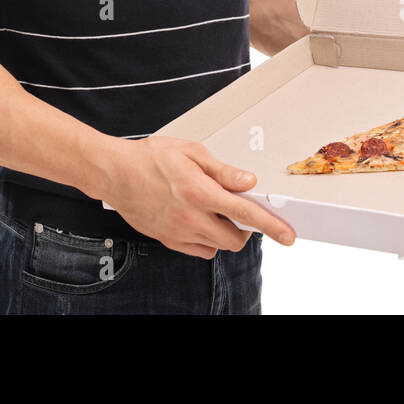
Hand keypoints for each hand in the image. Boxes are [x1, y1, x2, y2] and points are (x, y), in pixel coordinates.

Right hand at [100, 135, 295, 258]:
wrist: (115, 173)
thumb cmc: (151, 157)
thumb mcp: (192, 152)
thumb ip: (223, 170)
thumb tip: (249, 182)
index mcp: (199, 191)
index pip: (244, 213)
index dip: (271, 225)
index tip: (287, 235)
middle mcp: (190, 216)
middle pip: (235, 238)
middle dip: (245, 229)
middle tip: (238, 210)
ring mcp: (178, 232)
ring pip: (217, 246)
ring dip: (225, 233)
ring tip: (212, 210)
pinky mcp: (167, 240)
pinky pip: (199, 250)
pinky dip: (206, 240)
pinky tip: (199, 221)